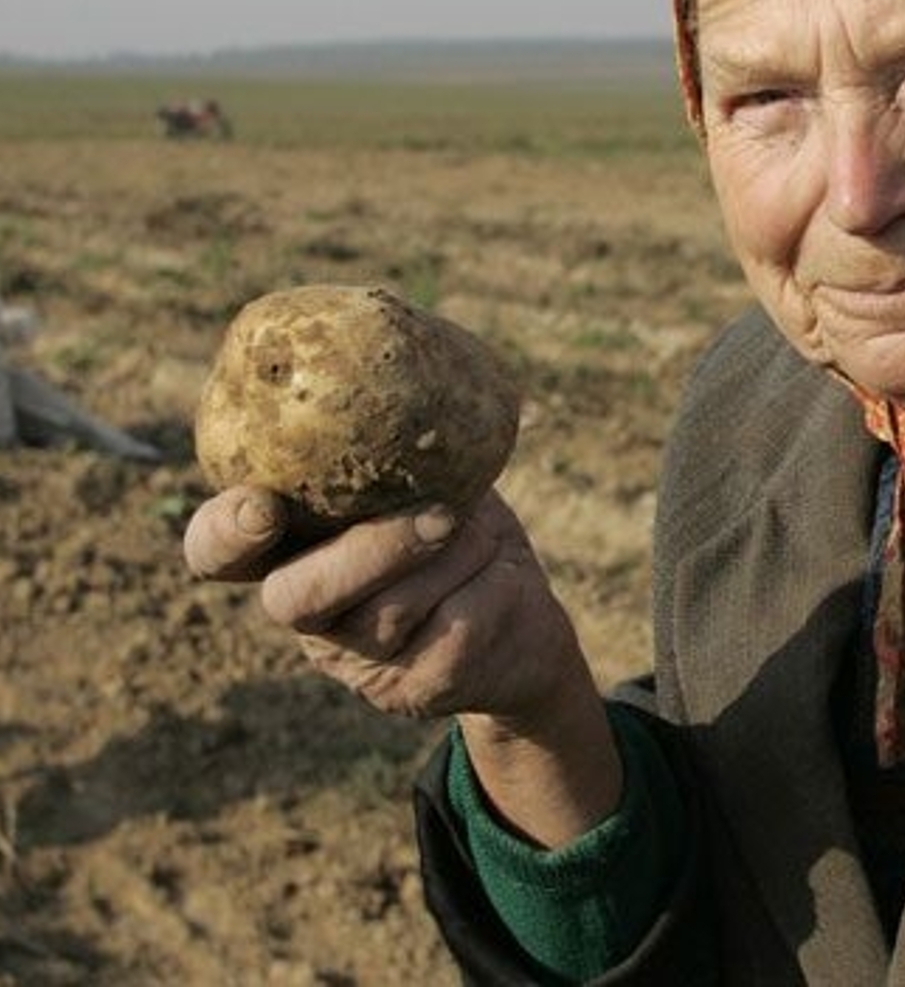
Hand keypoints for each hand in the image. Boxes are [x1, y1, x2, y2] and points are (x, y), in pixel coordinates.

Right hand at [185, 486, 585, 724]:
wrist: (525, 627)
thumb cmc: (465, 536)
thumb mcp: (431, 485)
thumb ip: (402, 454)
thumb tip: (410, 379)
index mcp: (295, 552)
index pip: (216, 553)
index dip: (222, 533)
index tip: (259, 506)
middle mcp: (312, 616)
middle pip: (295, 599)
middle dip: (368, 551)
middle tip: (440, 513)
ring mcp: (361, 662)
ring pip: (390, 608)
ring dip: (456, 553)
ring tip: (485, 529)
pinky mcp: (418, 688)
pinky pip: (454, 627)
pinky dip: (492, 583)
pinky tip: (506, 570)